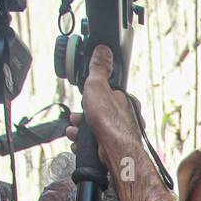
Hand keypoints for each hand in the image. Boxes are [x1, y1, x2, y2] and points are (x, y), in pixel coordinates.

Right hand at [66, 46, 143, 167]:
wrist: (115, 150)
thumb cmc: (109, 120)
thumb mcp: (98, 85)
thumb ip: (99, 68)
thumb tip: (103, 50)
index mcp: (124, 101)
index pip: (104, 95)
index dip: (89, 98)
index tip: (82, 101)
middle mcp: (125, 118)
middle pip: (97, 113)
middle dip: (81, 116)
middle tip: (75, 119)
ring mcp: (120, 135)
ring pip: (94, 130)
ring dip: (80, 131)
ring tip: (75, 133)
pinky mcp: (113, 149)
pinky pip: (95, 144)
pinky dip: (84, 144)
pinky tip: (80, 144)